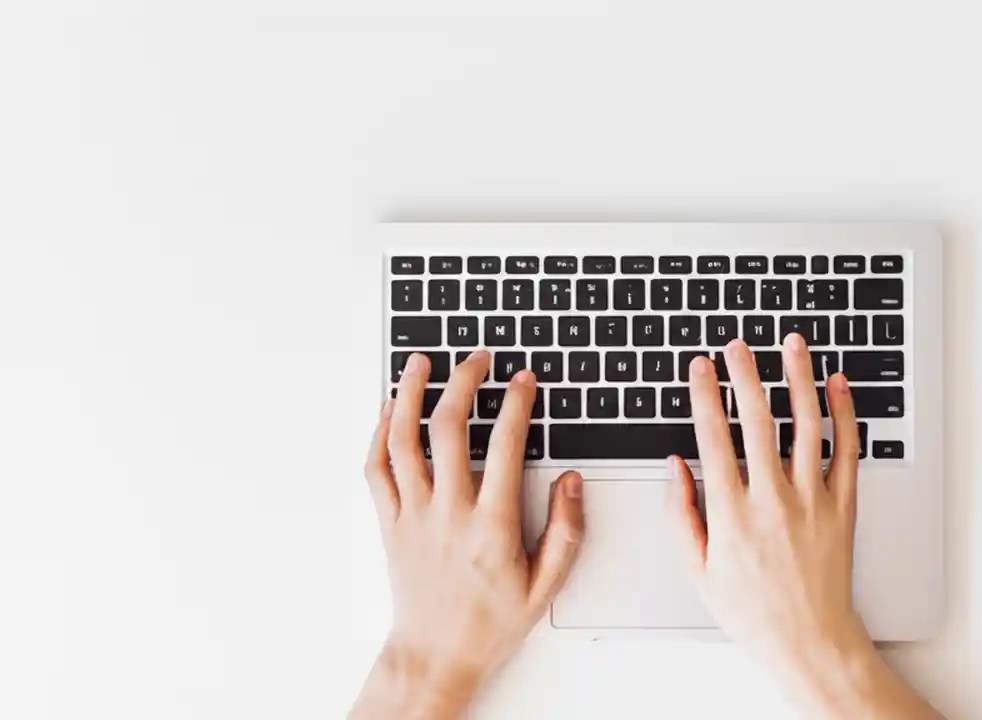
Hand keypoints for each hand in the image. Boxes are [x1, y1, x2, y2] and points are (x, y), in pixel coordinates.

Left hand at [351, 351, 583, 719]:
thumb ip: (567, 531)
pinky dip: (379, 433)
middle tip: (477, 358)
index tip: (523, 380)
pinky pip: (376, 469)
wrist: (436, 655)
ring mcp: (413, 515)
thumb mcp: (546, 586)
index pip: (505, 446)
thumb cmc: (490, 623)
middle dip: (463, 382)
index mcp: (491, 526)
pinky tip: (389, 410)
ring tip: (420, 362)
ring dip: (409, 394)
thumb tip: (571, 481)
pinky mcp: (389, 523)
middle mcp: (447, 513)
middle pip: (448, 428)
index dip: (516, 404)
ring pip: (402, 440)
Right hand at [667, 335, 937, 718]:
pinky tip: (836, 385)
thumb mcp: (697, 568)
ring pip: (806, 424)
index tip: (700, 367)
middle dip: (744, 375)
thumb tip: (676, 466)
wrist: (808, 640)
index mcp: (732, 513)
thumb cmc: (751, 610)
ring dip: (797, 378)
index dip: (704, 395)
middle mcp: (773, 499)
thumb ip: (682, 513)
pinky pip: (848, 449)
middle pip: (757, 420)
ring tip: (791, 345)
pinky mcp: (844, 506)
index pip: (714, 437)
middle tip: (737, 346)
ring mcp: (813, 499)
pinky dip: (844, 412)